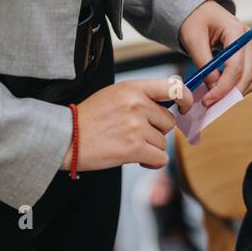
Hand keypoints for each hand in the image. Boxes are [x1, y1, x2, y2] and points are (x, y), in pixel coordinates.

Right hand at [64, 78, 190, 171]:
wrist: (65, 138)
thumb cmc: (89, 119)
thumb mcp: (114, 96)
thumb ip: (140, 98)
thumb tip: (170, 108)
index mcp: (132, 88)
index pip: (174, 88)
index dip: (186, 99)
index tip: (185, 109)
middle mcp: (137, 104)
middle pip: (168, 122)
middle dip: (157, 131)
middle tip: (135, 134)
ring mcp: (136, 126)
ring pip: (162, 142)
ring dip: (149, 148)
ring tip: (126, 144)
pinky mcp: (134, 148)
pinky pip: (160, 159)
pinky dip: (151, 162)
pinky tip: (136, 159)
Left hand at [178, 0, 251, 108]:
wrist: (198, 10)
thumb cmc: (194, 20)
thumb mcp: (193, 39)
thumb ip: (204, 63)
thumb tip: (212, 87)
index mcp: (236, 31)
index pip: (236, 67)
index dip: (223, 87)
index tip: (208, 100)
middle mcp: (247, 40)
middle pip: (247, 76)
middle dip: (230, 94)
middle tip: (210, 105)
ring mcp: (249, 48)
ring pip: (251, 79)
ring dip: (236, 93)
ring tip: (215, 101)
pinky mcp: (245, 56)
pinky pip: (247, 77)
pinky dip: (236, 88)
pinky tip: (221, 93)